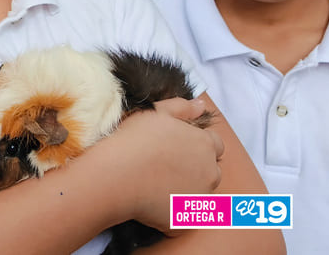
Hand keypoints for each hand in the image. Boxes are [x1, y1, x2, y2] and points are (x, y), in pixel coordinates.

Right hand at [98, 98, 223, 233]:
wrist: (114, 175)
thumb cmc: (133, 140)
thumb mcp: (156, 112)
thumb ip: (183, 107)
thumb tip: (202, 106)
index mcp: (205, 144)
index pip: (214, 145)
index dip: (196, 145)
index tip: (175, 147)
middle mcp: (210, 172)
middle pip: (210, 171)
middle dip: (194, 169)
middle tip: (163, 166)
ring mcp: (199, 199)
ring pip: (198, 195)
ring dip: (184, 191)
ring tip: (154, 185)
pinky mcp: (185, 222)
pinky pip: (182, 218)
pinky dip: (171, 214)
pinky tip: (149, 203)